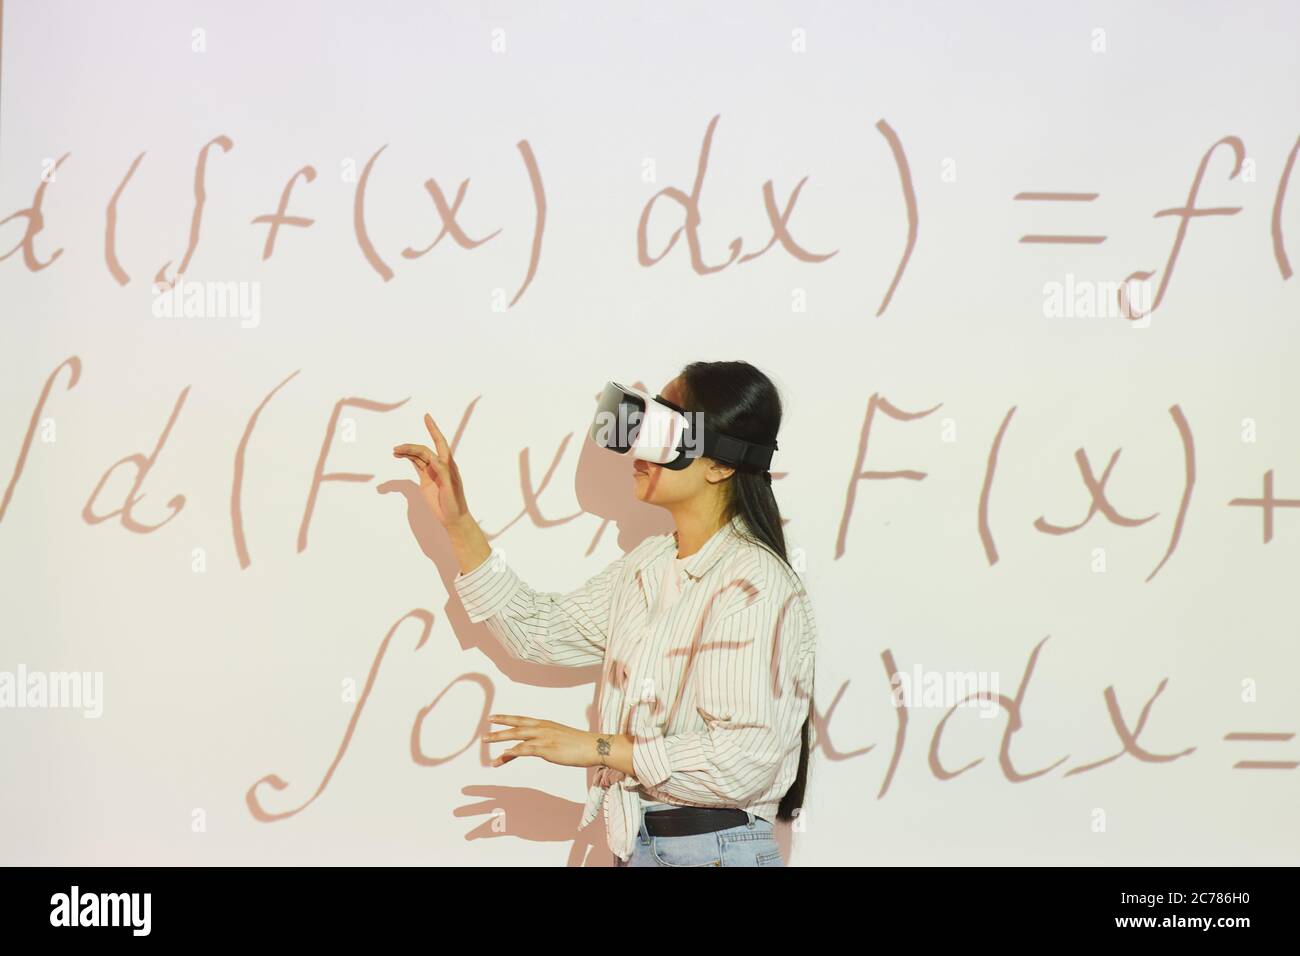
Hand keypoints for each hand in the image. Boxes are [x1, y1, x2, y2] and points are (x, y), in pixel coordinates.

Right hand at [393, 413, 469, 528]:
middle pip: (424, 450)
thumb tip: (435, 459)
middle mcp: (440, 465)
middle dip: (411, 447)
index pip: (440, 442)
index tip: (426, 417)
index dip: (433, 429)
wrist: (453, 518)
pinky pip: (416, 465)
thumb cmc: (455, 503)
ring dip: (407, 452)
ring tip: (395, 451)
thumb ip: (444, 473)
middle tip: (397, 448)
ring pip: (418, 456)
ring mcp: (432, 472)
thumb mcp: (451, 488)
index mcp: (448, 464)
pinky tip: (400, 456)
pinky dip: (408, 459)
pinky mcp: (426, 479)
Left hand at [482, 715, 605, 768]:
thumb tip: (540, 748)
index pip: (521, 720)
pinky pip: (525, 750)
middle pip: (515, 726)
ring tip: (486, 742)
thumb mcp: (561, 738)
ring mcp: (544, 738)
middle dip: (498, 728)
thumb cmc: (580, 744)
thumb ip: (548, 741)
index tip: (493, 718)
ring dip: (499, 738)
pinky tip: (502, 756)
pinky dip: (511, 752)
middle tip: (483, 733)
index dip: (506, 718)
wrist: (595, 746)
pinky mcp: (546, 749)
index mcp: (545, 724)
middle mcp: (542, 728)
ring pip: (516, 736)